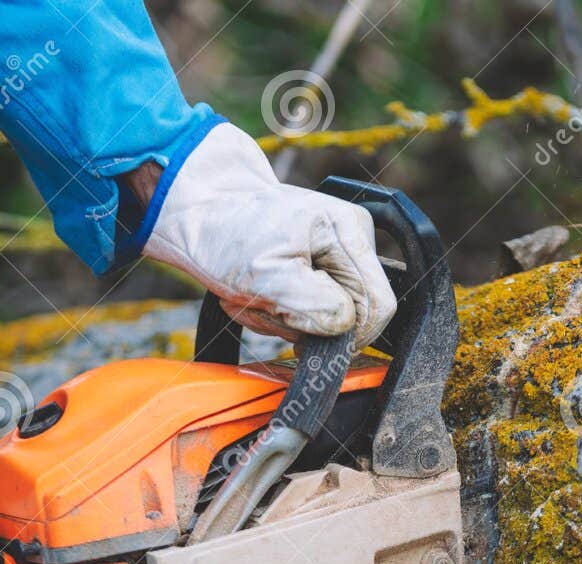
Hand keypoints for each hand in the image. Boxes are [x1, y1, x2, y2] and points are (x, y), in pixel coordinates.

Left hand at [139, 124, 396, 348]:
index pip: (378, 306)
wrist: (203, 212)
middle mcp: (354, 238)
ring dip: (289, 321)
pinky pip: (318, 310)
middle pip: (356, 315)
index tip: (297, 331)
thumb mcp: (264, 278)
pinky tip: (263, 298)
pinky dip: (285, 315)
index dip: (345, 333)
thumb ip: (314, 306)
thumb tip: (345, 325)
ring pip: (334, 318)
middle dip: (308, 324)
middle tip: (265, 308)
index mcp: (350, 231)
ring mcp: (340, 251)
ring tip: (257, 299)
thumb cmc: (226, 236)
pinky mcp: (324, 265)